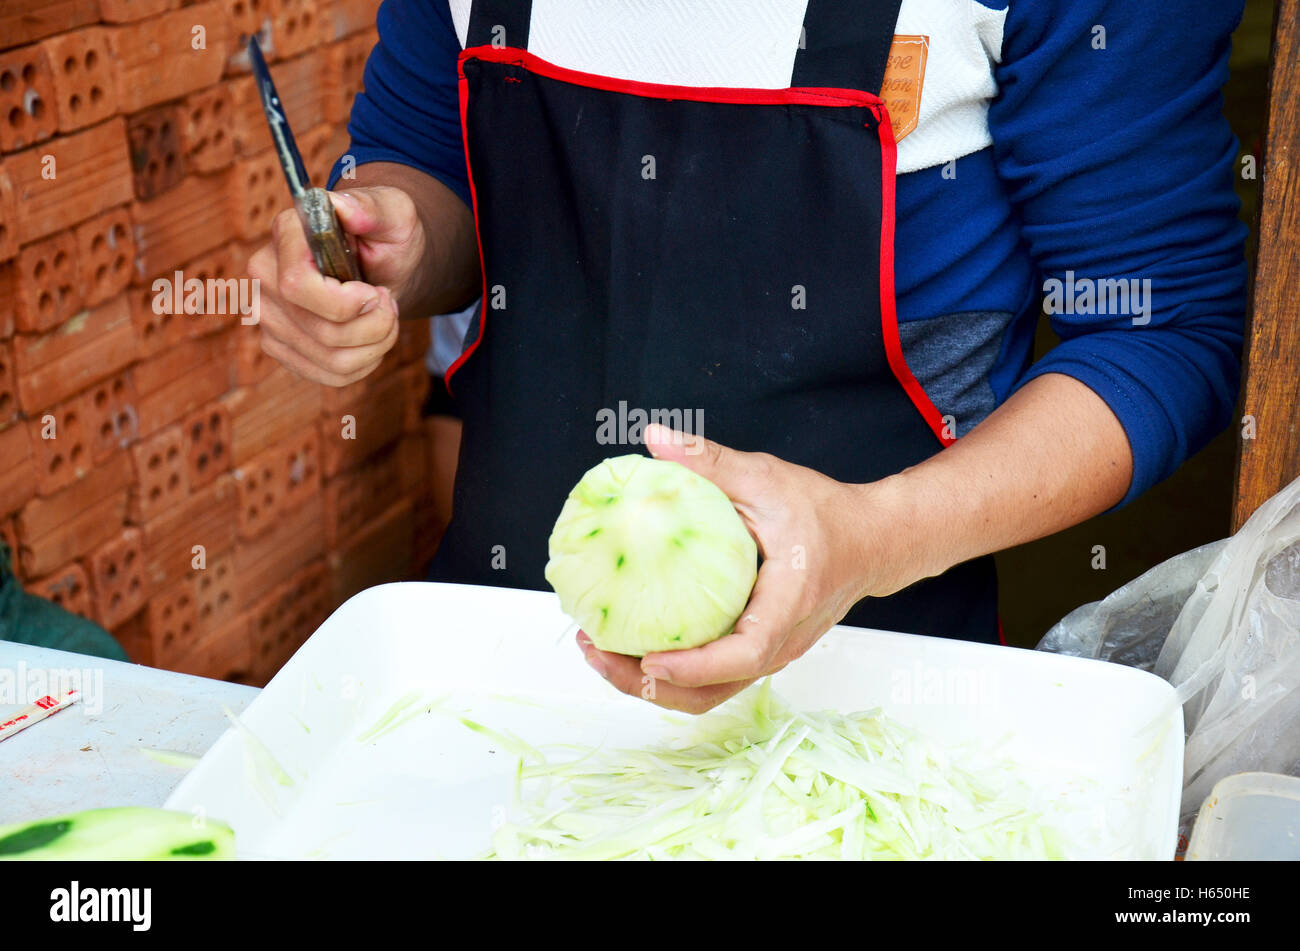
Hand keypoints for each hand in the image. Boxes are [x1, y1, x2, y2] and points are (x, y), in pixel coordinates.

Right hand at [247, 187, 425, 385]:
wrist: (381, 263)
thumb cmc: (386, 234)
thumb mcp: (393, 212)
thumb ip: (372, 209)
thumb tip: (344, 208)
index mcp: (285, 234)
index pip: (297, 286)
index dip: (345, 303)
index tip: (375, 293)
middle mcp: (264, 274)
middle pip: (320, 331)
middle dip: (374, 327)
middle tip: (389, 304)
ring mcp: (266, 314)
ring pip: (329, 358)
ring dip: (374, 346)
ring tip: (384, 319)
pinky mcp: (279, 345)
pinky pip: (327, 375)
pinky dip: (363, 364)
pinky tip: (369, 340)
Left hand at [577, 423, 908, 713]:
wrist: (875, 543)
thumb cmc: (826, 513)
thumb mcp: (767, 479)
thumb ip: (710, 462)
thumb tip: (654, 437)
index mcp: (787, 604)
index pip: (743, 655)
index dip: (693, 666)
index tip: (647, 659)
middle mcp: (780, 643)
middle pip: (713, 690)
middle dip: (649, 685)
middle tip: (596, 651)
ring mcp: (771, 654)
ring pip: (709, 693)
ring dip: (653, 685)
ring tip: (601, 653)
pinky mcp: (759, 652)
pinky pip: (712, 677)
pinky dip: (670, 671)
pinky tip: (633, 642)